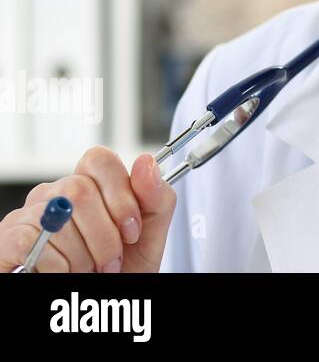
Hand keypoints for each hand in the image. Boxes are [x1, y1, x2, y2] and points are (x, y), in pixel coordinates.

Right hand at [0, 148, 175, 272]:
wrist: (99, 305)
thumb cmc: (122, 269)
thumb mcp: (149, 236)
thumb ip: (156, 198)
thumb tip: (146, 162)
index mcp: (90, 187)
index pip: (99, 160)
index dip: (120, 196)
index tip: (132, 232)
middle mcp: (54, 194)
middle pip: (80, 190)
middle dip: (105, 236)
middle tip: (111, 263)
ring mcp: (27, 215)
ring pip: (58, 218)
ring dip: (82, 257)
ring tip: (87, 271)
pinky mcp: (7, 239)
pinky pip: (31, 241)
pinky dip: (56, 265)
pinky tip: (63, 273)